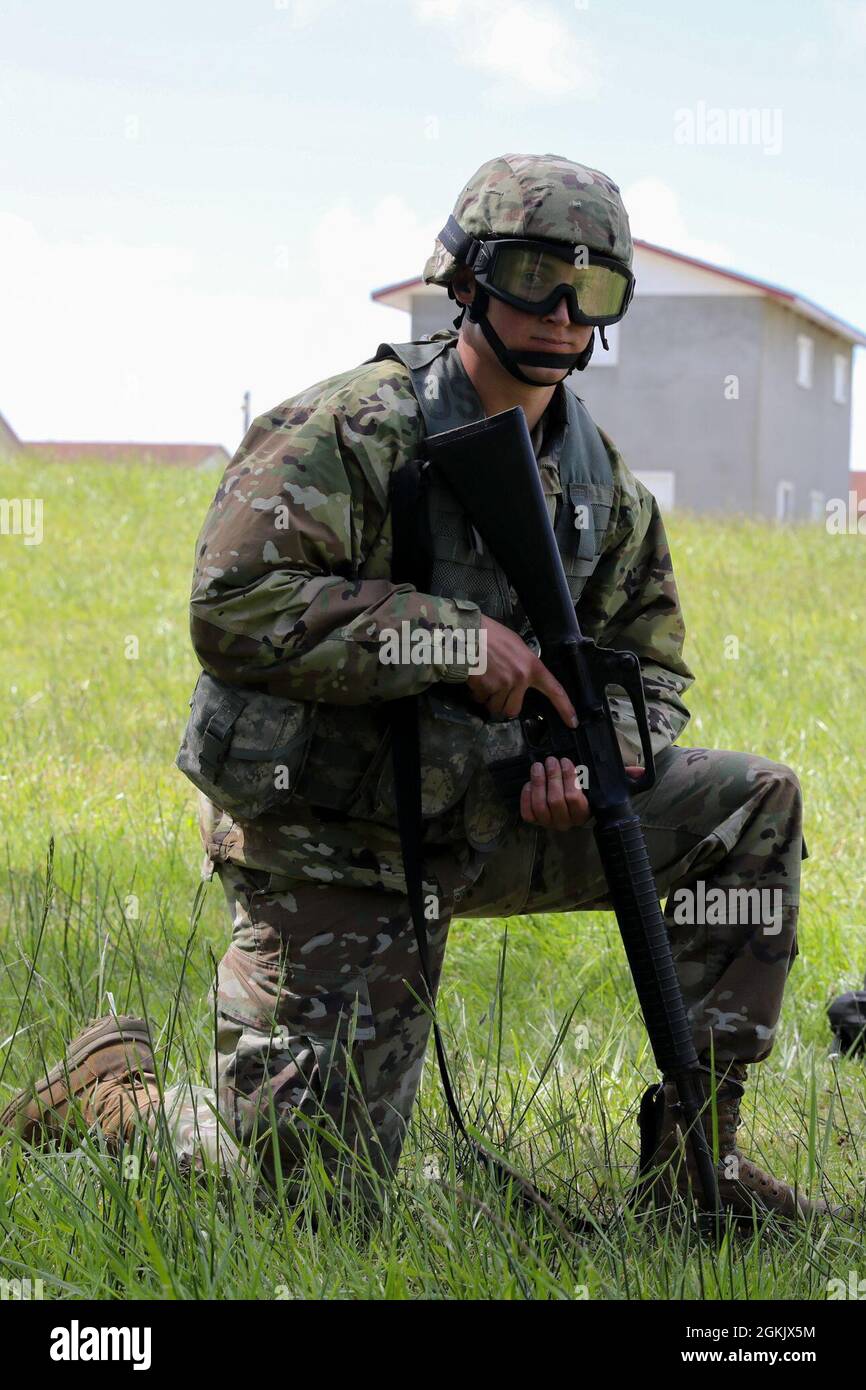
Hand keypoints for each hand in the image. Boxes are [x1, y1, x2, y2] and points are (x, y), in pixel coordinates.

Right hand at [466, 615, 576, 725]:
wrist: (469, 632)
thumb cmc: (491, 635)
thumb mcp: (516, 646)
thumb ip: (523, 666)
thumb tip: (522, 681)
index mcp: (532, 666)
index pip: (554, 690)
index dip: (565, 708)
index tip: (572, 722)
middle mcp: (521, 678)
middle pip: (513, 710)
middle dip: (502, 705)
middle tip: (494, 692)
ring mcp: (503, 684)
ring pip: (495, 707)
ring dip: (487, 699)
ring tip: (483, 679)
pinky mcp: (486, 687)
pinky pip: (480, 699)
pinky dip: (475, 692)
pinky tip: (474, 677)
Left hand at [520, 758, 643, 829]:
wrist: (568, 806)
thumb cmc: (588, 791)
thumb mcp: (605, 784)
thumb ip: (622, 777)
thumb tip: (639, 771)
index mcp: (584, 813)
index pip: (575, 800)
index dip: (569, 779)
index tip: (567, 762)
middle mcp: (567, 822)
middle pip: (556, 801)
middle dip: (553, 777)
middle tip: (552, 760)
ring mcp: (549, 823)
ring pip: (540, 806)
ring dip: (538, 783)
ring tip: (538, 766)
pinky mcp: (535, 821)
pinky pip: (528, 813)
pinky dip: (526, 797)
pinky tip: (529, 782)